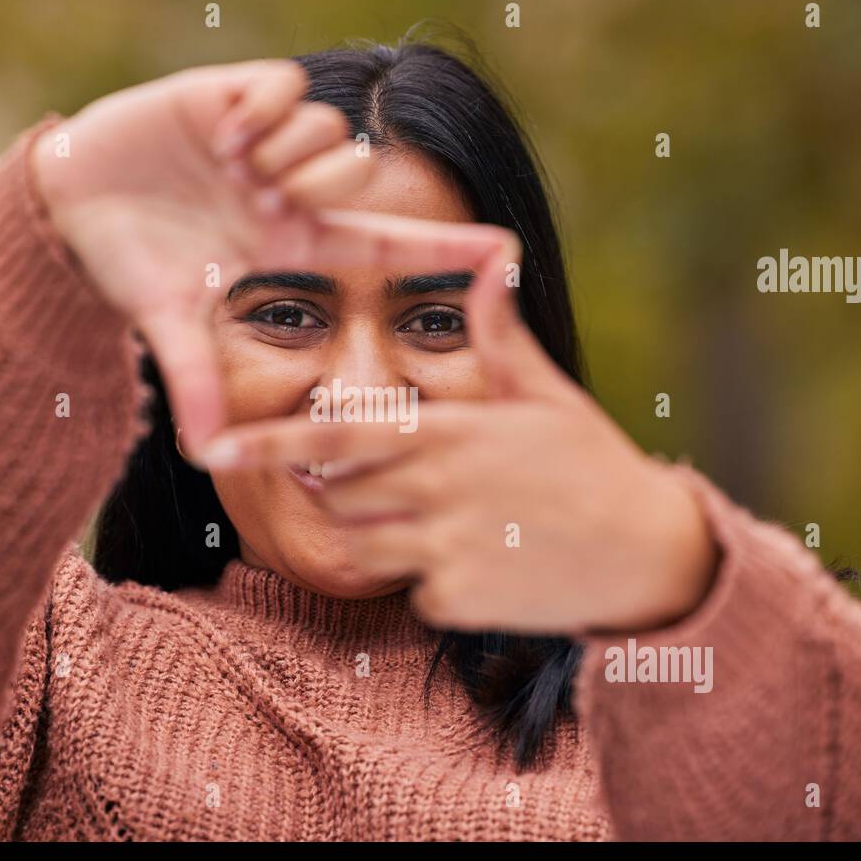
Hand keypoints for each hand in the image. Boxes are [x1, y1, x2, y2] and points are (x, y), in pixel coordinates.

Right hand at [30, 59, 510, 451]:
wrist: (66, 205)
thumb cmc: (124, 262)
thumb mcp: (166, 322)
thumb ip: (195, 380)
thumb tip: (205, 457)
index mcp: (289, 243)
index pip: (382, 244)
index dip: (443, 246)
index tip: (506, 250)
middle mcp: (286, 191)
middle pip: (356, 172)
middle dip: (327, 182)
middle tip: (270, 197)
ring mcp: (262, 142)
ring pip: (328, 131)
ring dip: (288, 151)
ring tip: (234, 168)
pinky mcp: (230, 96)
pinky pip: (285, 86)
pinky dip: (262, 110)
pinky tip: (222, 138)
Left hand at [201, 263, 720, 635]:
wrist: (649, 555)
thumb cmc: (594, 466)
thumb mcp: (549, 396)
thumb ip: (501, 337)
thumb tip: (491, 261)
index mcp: (446, 432)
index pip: (335, 438)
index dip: (268, 445)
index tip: (211, 449)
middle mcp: (434, 489)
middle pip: (339, 496)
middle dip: (350, 492)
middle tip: (409, 486)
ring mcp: (443, 548)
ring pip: (363, 548)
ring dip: (386, 538)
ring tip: (452, 523)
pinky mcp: (456, 599)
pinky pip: (411, 592)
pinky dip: (433, 583)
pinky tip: (488, 563)